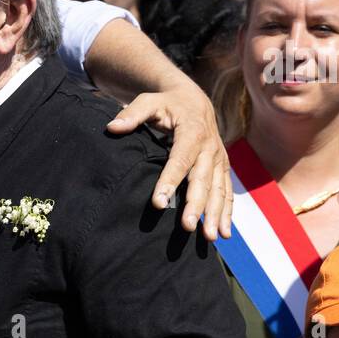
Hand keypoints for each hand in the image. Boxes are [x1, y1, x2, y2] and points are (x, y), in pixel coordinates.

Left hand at [106, 86, 232, 239]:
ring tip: (209, 237)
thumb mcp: (149, 100)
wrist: (194, 100)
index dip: (170, 180)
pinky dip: (227, 213)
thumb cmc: (166, 103)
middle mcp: (210, 147)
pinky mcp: (222, 168)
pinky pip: (227, 192)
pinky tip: (224, 234)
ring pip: (219, 189)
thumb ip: (132, 114)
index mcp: (192, 131)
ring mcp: (219, 159)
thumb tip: (112, 127)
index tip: (158, 203)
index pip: (180, 159)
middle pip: (202, 179)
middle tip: (187, 227)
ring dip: (216, 214)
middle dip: (196, 204)